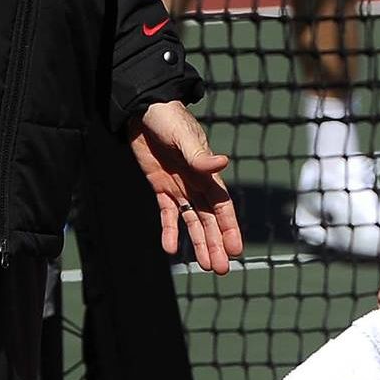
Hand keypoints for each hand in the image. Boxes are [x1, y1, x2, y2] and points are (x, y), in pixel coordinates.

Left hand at [128, 100, 243, 273]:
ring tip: (205, 267)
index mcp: (207, 172)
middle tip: (221, 270)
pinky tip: (170, 249)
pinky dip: (169, 231)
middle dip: (216, 244)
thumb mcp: (184, 136)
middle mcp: (197, 183)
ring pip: (192, 222)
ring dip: (199, 243)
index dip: (229, 228)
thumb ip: (200, 155)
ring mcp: (179, 187)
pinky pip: (167, 214)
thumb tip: (223, 163)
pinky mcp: (160, 188)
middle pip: (209, 220)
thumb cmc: (168, 117)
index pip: (222, 206)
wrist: (144, 109)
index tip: (236, 250)